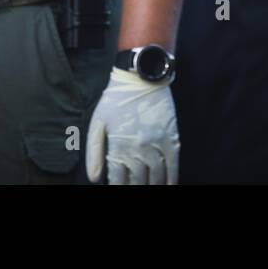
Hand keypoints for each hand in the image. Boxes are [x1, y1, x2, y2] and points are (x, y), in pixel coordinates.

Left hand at [86, 67, 179, 184]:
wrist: (141, 77)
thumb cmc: (116, 99)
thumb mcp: (98, 122)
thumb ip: (94, 152)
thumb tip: (94, 178)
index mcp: (118, 147)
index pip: (118, 180)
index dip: (118, 188)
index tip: (119, 190)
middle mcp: (138, 149)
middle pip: (138, 181)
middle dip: (135, 189)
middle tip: (134, 191)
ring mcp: (156, 144)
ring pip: (157, 176)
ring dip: (154, 186)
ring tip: (151, 191)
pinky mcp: (171, 138)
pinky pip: (173, 164)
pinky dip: (172, 177)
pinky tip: (170, 185)